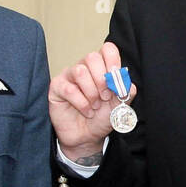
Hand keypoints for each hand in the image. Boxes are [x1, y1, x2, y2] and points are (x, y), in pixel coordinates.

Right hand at [48, 42, 136, 161]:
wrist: (87, 137)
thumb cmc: (101, 118)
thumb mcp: (119, 106)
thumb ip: (125, 92)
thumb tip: (128, 81)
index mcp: (101, 68)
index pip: (107, 49)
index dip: (113, 60)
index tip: (116, 77)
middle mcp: (84, 68)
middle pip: (92, 57)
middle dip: (102, 80)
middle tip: (105, 96)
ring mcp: (69, 76)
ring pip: (80, 71)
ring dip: (91, 92)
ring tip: (95, 106)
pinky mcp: (57, 87)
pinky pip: (69, 89)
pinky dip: (82, 103)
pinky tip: (87, 111)